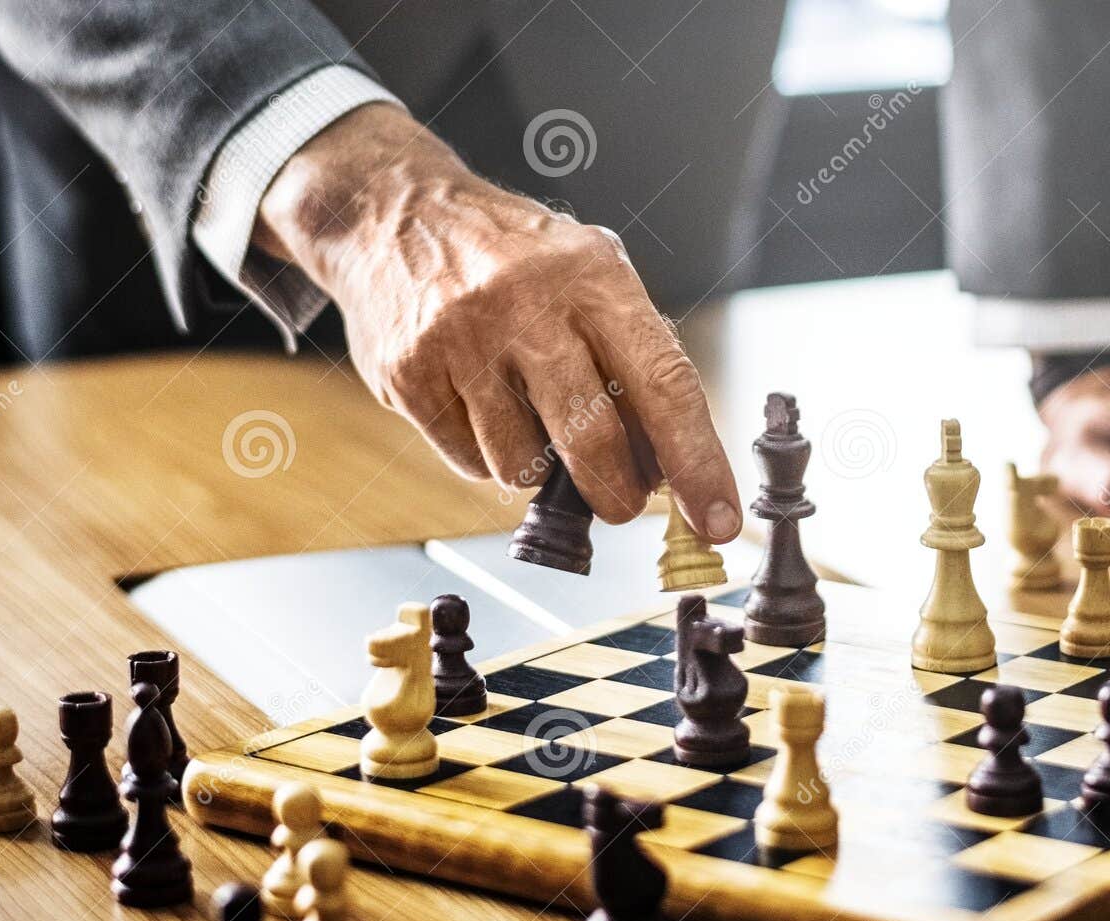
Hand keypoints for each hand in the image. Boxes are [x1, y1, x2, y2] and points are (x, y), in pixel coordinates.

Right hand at [254, 104, 741, 538]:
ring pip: (522, 465)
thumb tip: (672, 463)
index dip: (697, 463)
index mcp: (593, 278)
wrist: (392, 213)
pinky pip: (468, 460)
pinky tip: (482, 408)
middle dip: (616, 495)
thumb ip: (636, 357)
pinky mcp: (409, 375)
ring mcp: (462, 340)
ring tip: (532, 421)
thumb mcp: (591, 274)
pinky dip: (486, 455)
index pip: (664, 386)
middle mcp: (528, 305)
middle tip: (620, 502)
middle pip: (594, 442)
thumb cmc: (515, 258)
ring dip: (540, 470)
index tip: (718, 518)